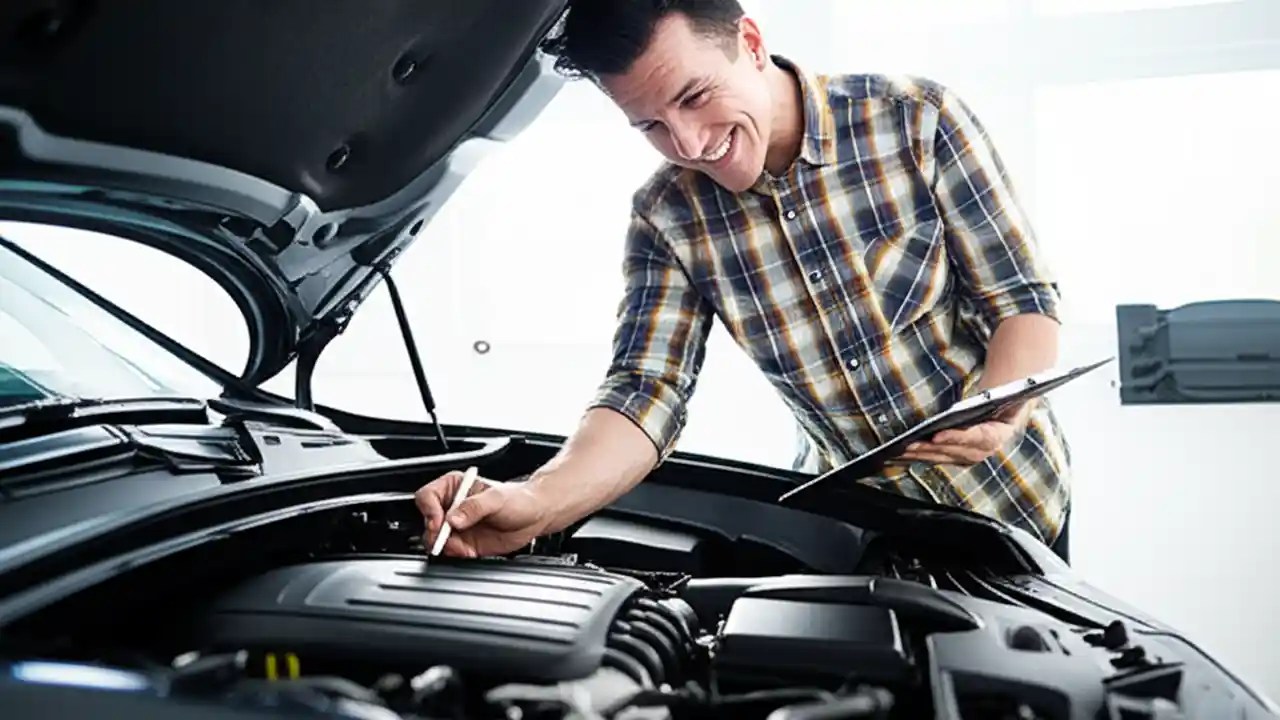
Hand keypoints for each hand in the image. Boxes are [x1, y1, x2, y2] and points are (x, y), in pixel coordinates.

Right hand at [414, 470, 549, 557]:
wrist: (535, 517)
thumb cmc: (519, 499)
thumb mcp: (496, 499)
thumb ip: (474, 507)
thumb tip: (453, 519)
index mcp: (455, 487)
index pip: (428, 496)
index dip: (429, 510)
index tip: (439, 522)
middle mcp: (452, 506)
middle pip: (427, 520)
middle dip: (436, 533)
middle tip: (448, 540)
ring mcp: (456, 526)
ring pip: (435, 539)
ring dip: (445, 546)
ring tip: (462, 547)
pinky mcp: (463, 543)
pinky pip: (449, 552)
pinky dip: (455, 555)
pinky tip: (469, 552)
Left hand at [891, 400, 1031, 466]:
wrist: (1004, 415)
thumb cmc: (1004, 403)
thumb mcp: (1012, 397)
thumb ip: (1014, 395)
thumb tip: (1018, 389)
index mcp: (996, 435)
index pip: (975, 438)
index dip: (956, 437)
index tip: (937, 436)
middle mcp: (981, 451)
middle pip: (953, 451)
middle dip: (930, 448)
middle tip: (910, 444)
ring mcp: (967, 456)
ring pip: (941, 457)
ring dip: (920, 455)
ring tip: (900, 450)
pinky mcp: (955, 457)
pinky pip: (935, 457)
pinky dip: (919, 456)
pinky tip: (902, 454)